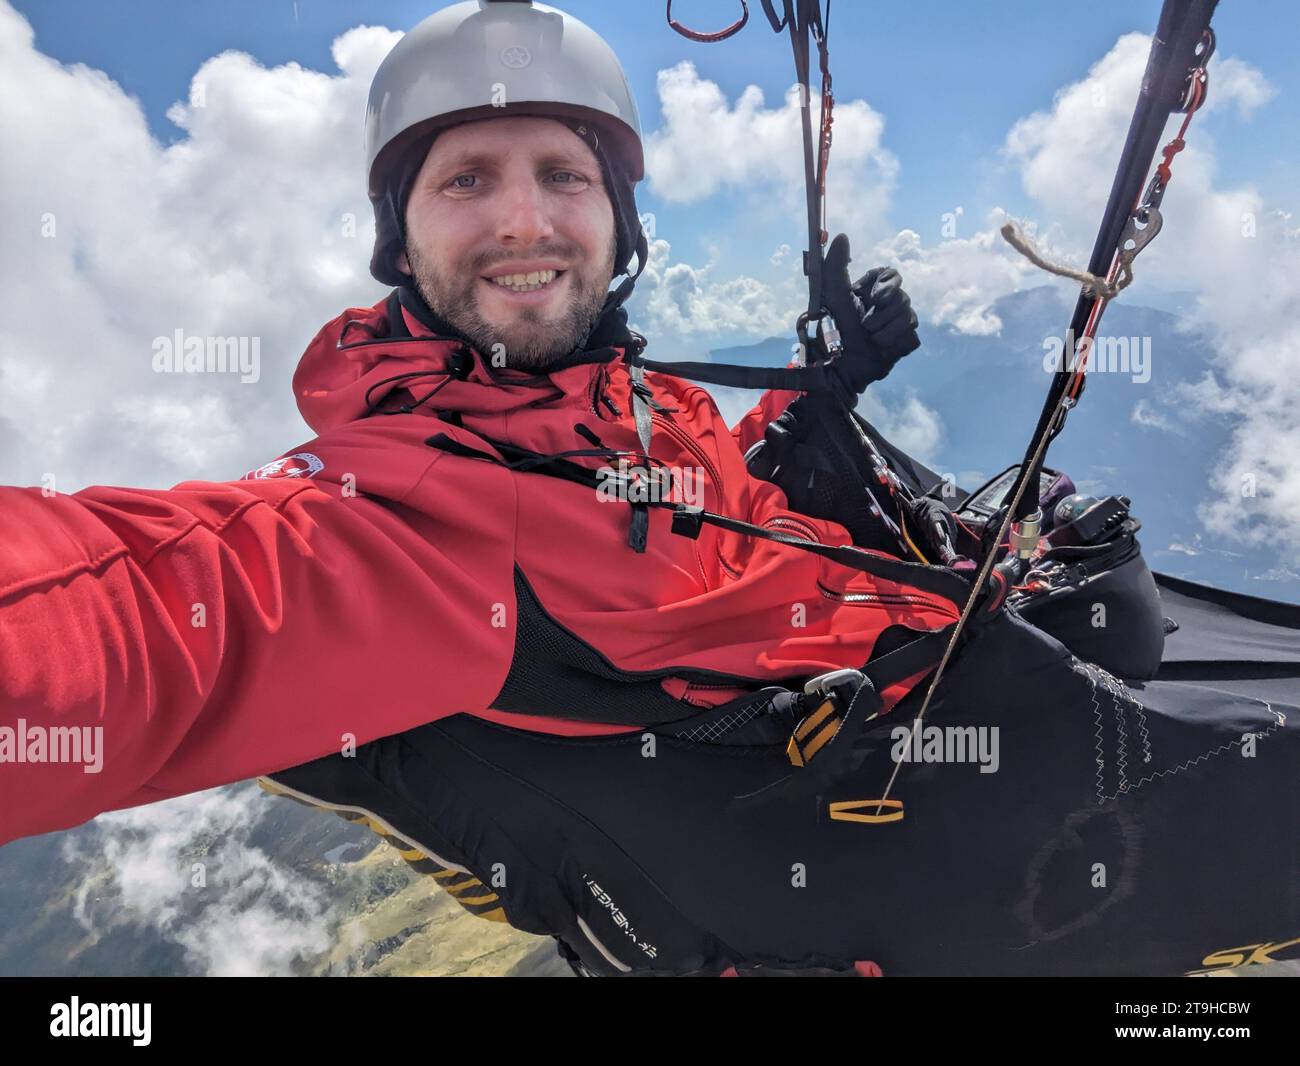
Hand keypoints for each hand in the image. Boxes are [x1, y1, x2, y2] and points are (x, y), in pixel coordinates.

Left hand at [821, 233, 919, 398]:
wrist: (840, 365)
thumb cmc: (832, 329)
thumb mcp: (830, 294)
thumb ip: (835, 264)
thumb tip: (842, 235)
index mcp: (872, 291)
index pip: (892, 275)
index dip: (887, 286)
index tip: (875, 297)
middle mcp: (887, 305)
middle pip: (902, 298)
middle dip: (881, 315)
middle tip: (865, 326)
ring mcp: (899, 324)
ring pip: (908, 318)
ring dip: (885, 332)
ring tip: (870, 339)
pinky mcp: (905, 343)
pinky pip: (911, 337)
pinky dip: (895, 344)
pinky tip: (882, 349)